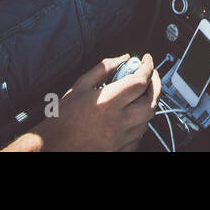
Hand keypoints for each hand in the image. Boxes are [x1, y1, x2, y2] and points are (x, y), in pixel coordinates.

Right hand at [31, 54, 160, 151]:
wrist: (53, 146)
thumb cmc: (62, 118)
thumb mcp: (79, 86)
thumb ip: (103, 69)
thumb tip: (122, 59)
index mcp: (107, 102)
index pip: (140, 82)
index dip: (148, 67)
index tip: (147, 60)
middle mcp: (117, 122)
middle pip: (151, 102)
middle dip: (156, 86)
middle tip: (151, 76)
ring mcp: (120, 139)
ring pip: (147, 120)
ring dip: (148, 104)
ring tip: (140, 95)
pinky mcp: (119, 150)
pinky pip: (139, 137)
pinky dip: (140, 124)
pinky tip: (132, 116)